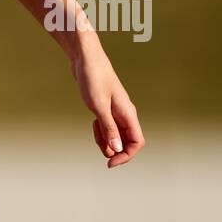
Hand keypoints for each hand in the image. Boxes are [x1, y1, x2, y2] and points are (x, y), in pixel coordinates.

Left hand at [70, 49, 145, 167]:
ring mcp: (116, 111)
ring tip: (94, 131)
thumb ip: (108, 128)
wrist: (85, 59)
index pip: (136, 142)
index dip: (126, 155)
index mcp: (128, 113)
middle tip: (98, 142)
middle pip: (126, 141)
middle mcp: (125, 114)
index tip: (110, 162)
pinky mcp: (106, 108)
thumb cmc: (93, 78)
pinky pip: (108, 127)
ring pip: (116, 135)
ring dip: (105, 140)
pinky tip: (93, 125)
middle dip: (113, 148)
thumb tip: (117, 149)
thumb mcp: (99, 106)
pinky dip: (101, 131)